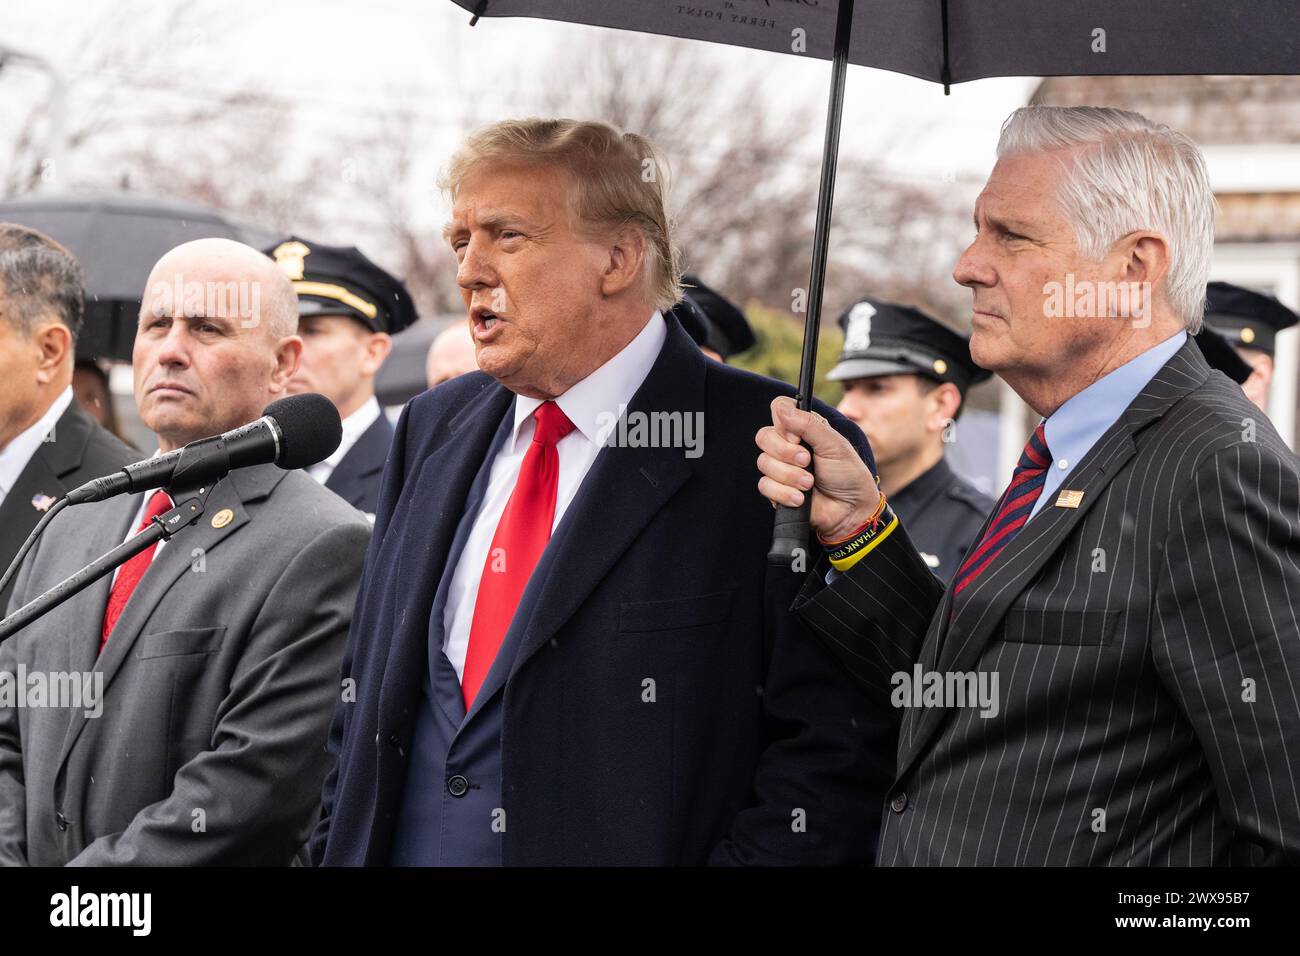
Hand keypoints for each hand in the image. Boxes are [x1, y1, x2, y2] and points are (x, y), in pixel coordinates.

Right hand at [756, 396, 880, 541]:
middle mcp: (788, 445)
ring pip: (763, 463)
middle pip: (764, 436)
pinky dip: (784, 493)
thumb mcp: (834, 444)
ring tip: (810, 484)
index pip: (778, 409)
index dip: (783, 422)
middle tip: (807, 461)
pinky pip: (765, 486)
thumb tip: (782, 408)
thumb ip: (808, 424)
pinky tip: (800, 498)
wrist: (850, 510)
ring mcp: (780, 467)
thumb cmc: (847, 475)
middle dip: (786, 453)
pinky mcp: (776, 490)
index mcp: (803, 429)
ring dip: (789, 476)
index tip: (798, 437)